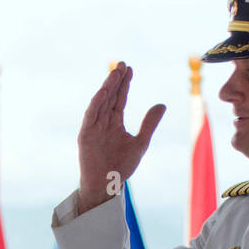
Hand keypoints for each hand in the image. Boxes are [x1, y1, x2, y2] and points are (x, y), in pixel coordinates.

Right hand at [76, 63, 165, 214]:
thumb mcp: (140, 142)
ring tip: (115, 73)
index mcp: (115, 122)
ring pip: (101, 103)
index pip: (120, 98)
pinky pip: (91, 116)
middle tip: (122, 64)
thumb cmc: (122, 166)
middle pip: (110, 96)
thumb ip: (149, 124)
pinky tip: (103, 92)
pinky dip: (96, 104)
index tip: (130, 69)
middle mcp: (103, 121)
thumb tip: (162, 104)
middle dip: (116, 80)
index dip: (125, 84)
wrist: (107, 184)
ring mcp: (94, 127)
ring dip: (107, 88)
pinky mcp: (85, 135)